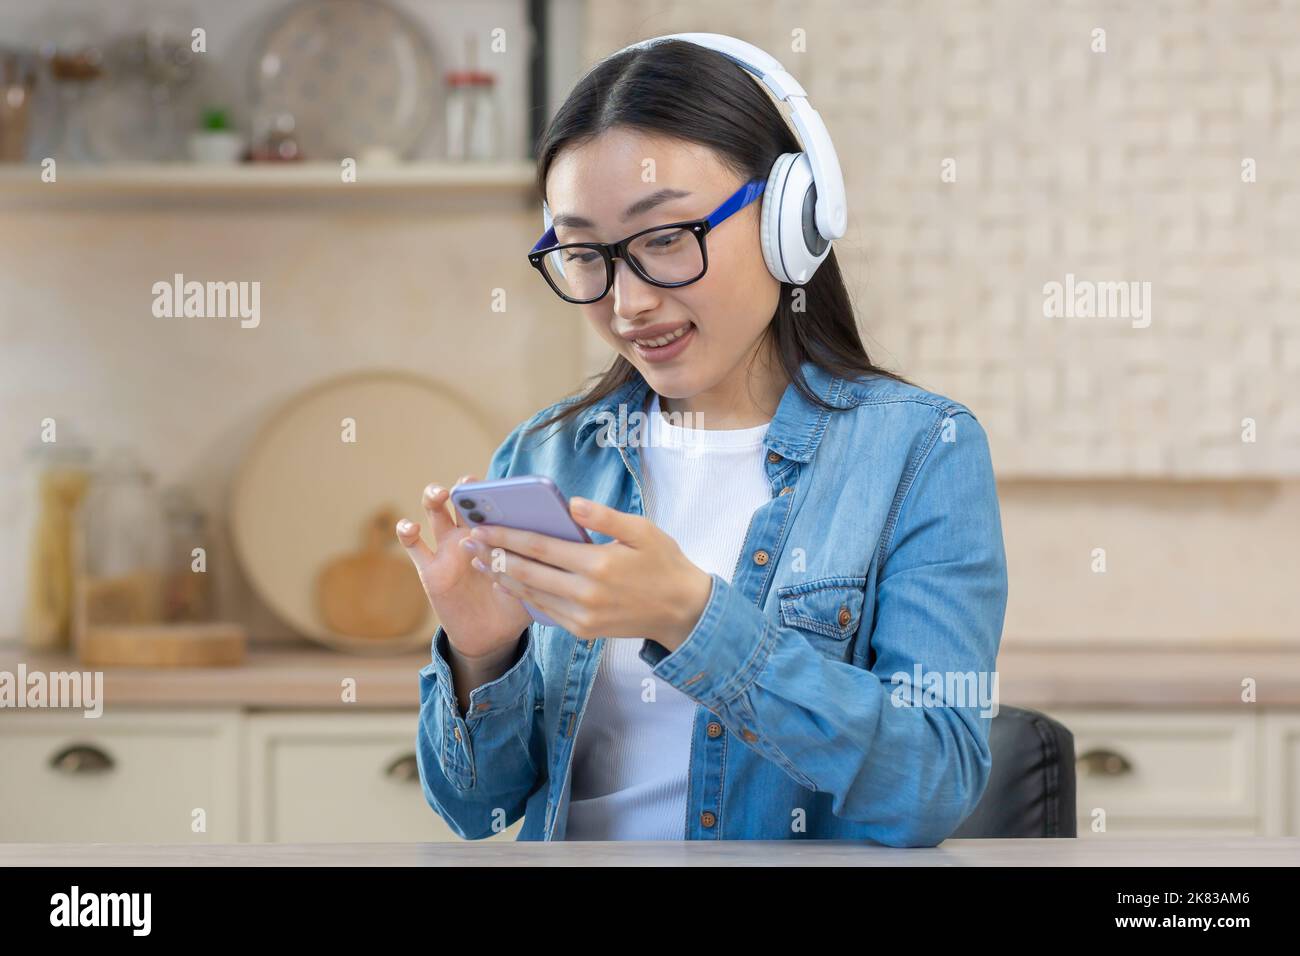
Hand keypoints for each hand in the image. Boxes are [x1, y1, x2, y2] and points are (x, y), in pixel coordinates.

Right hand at [395, 475, 532, 663]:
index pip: (492, 504)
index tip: (500, 488)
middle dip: (463, 487)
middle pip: (461, 500)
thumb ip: (530, 566)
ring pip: (435, 513)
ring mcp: (448, 551)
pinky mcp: (430, 570)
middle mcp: (470, 536)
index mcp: (495, 535)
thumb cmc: (514, 606)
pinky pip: (413, 546)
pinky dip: (406, 531)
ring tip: (439, 495)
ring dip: (433, 496)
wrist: (491, 637)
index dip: (494, 492)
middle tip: (467, 485)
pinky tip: (411, 527)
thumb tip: (537, 547)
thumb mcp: (529, 585)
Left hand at [461, 496, 712, 651]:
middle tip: (468, 542)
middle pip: (527, 573)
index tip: (481, 526)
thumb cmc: (664, 563)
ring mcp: (583, 617)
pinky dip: (522, 597)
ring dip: (502, 577)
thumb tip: (573, 505)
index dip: (507, 536)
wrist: (683, 611)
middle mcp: (586, 594)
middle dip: (494, 555)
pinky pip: (545, 612)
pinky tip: (508, 584)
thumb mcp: (643, 531)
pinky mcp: (583, 631)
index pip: (540, 547)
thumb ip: (606, 517)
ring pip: (531, 595)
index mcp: (598, 565)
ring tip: (480, 561)